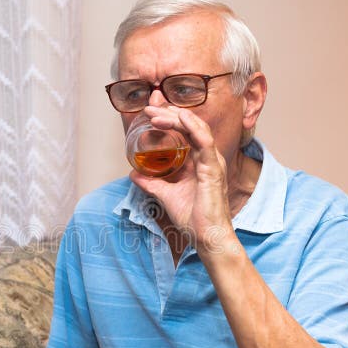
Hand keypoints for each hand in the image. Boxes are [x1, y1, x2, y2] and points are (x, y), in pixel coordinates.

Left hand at [130, 105, 234, 255]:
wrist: (207, 238)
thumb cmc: (194, 220)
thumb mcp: (166, 196)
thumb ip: (152, 184)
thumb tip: (134, 174)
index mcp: (199, 162)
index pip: (186, 132)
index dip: (169, 119)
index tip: (150, 113)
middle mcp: (208, 158)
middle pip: (190, 126)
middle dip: (169, 114)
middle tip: (149, 108)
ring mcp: (212, 162)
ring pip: (196, 129)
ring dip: (176, 118)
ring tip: (156, 113)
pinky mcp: (213, 169)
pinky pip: (205, 142)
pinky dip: (193, 127)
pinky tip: (181, 117)